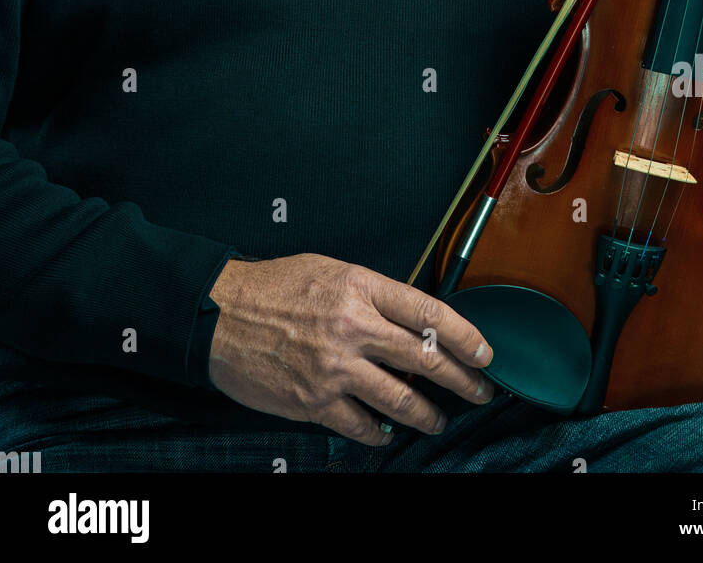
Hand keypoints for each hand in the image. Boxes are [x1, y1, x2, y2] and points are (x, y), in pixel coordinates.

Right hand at [208, 253, 493, 445]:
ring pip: (401, 399)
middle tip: (480, 390)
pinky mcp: (313, 401)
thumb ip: (372, 295)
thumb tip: (412, 323)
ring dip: (428, 414)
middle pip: (426, 358)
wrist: (218, 314)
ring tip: (439, 420)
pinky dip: (381, 432)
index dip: (466, 335)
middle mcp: (352, 327)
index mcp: (359, 288)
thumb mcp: (331, 270)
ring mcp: (333, 368)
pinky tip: (389, 431)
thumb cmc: (272, 287)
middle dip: (462, 380)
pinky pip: (361, 425)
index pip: (430, 313)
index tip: (484, 351)